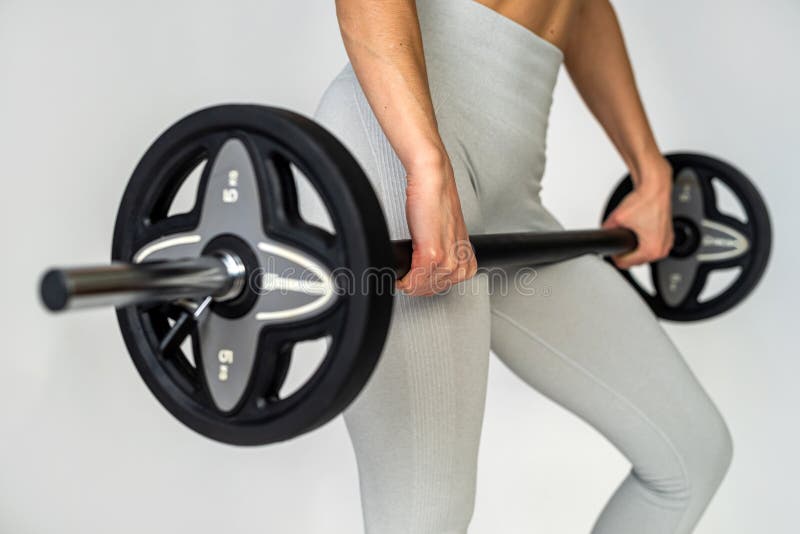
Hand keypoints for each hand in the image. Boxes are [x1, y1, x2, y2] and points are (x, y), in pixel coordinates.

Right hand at [398, 151, 476, 295]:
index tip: (414, 278)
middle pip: (433, 288)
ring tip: (402, 277)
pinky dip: (404, 280)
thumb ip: (440, 250)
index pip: (445, 285)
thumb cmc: (435, 200)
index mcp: (466, 256)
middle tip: (404, 278)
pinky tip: (401, 275)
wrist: (432, 180)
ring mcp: (447, 259)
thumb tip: (423, 265)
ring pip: (424, 287)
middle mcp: (460, 259)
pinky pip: (415, 279)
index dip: (425, 284)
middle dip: (415, 286)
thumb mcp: (443, 232)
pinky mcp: (432, 254)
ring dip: (409, 284)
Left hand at [602, 156, 674, 268]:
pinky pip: (651, 244)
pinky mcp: (667, 235)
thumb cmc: (644, 200)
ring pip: (643, 254)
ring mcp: (666, 242)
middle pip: (635, 261)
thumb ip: (606, 230)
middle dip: (624, 251)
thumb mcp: (617, 218)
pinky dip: (643, 240)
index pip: (624, 264)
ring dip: (634, 247)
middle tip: (617, 237)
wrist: (655, 187)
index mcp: (651, 249)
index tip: (610, 247)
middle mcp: (662, 248)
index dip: (614, 255)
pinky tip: (637, 231)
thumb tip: (601, 235)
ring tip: (628, 232)